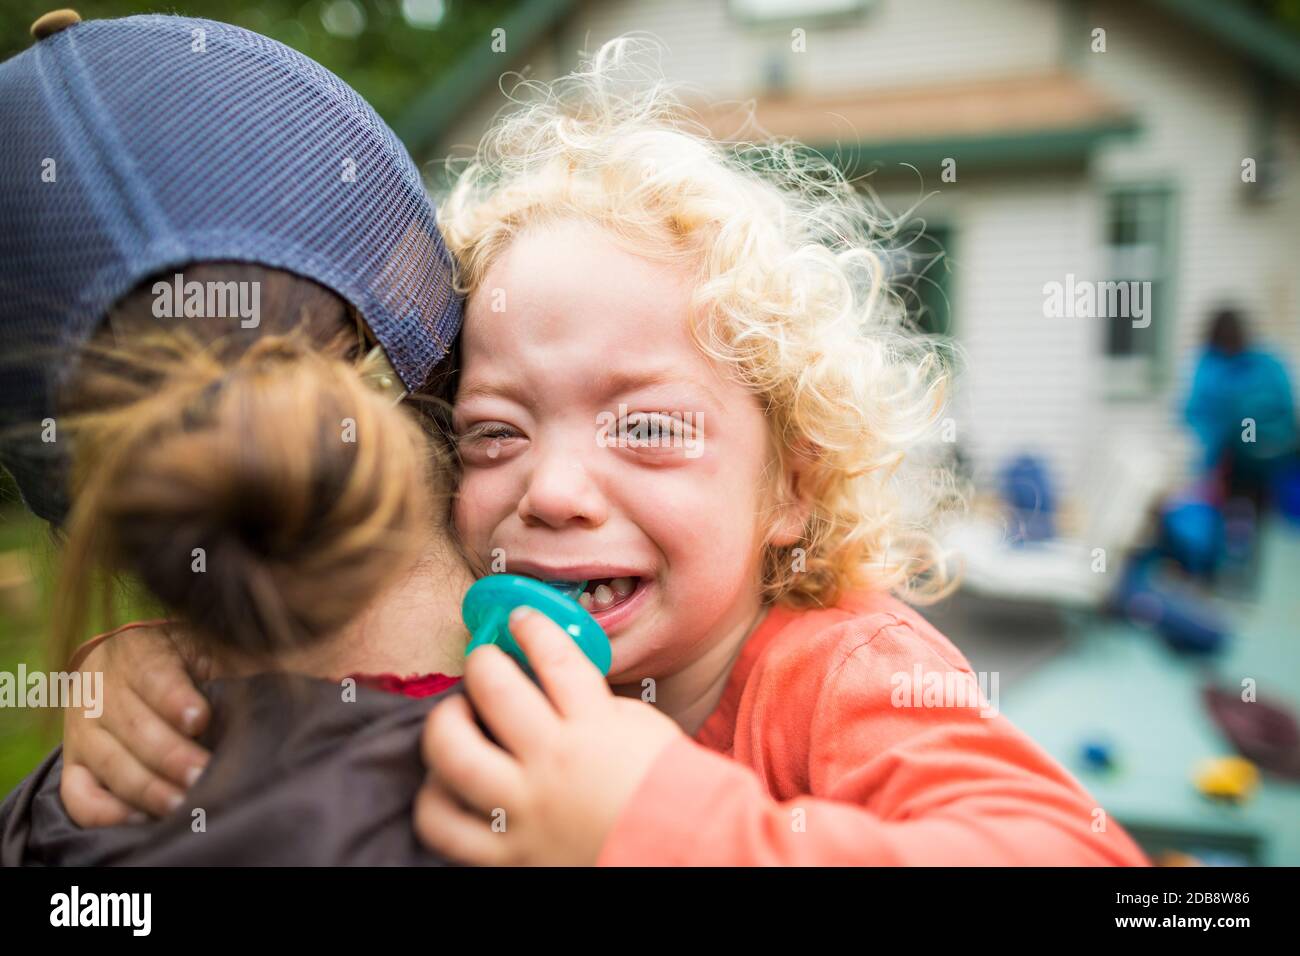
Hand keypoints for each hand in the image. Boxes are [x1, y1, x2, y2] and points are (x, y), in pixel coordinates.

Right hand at [61, 623, 212, 824]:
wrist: (122, 661)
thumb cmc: (178, 659)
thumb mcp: (200, 647)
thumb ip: (222, 667)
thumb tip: (258, 684)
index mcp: (138, 653)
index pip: (153, 676)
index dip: (175, 700)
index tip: (201, 720)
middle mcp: (102, 691)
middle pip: (134, 728)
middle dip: (172, 757)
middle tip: (203, 775)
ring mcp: (83, 730)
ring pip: (112, 764)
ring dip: (150, 789)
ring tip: (184, 804)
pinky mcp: (73, 763)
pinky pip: (78, 795)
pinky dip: (107, 813)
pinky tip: (143, 818)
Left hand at [415, 607, 682, 864]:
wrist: (682, 850)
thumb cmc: (663, 784)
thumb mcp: (637, 724)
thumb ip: (589, 698)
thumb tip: (546, 675)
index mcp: (593, 726)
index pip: (554, 656)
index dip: (532, 626)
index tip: (520, 620)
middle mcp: (554, 764)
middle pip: (493, 690)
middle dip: (482, 662)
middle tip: (485, 664)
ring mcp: (526, 811)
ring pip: (453, 754)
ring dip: (446, 722)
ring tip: (457, 719)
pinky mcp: (508, 854)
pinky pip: (442, 824)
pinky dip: (434, 799)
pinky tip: (448, 784)